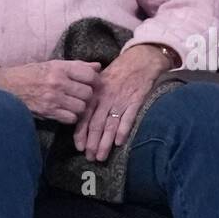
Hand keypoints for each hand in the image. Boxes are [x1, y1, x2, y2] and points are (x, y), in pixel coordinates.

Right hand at [0, 59, 100, 122]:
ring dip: (80, 108)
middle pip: (88, 92)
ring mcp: (53, 98)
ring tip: (72, 104)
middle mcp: (57, 81)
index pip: (89, 74)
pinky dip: (71, 117)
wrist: (5, 86)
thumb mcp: (52, 65)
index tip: (92, 84)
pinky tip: (65, 112)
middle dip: (87, 96)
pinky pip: (71, 118)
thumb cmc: (30, 74)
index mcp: (59, 67)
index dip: (94, 81)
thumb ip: (77, 66)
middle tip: (81, 96)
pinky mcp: (48, 111)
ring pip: (82, 107)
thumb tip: (98, 66)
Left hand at [73, 45, 169, 161]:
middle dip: (92, 143)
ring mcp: (121, 101)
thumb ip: (89, 95)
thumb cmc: (118, 72)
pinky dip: (123, 131)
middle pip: (96, 124)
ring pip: (110, 125)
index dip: (81, 133)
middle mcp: (106, 99)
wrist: (140, 60)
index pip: (84, 116)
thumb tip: (78, 113)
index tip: (79, 147)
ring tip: (101, 157)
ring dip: (105, 142)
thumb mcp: (99, 79)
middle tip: (89, 157)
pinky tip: (118, 143)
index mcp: (95, 94)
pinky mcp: (135, 102)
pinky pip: (128, 118)